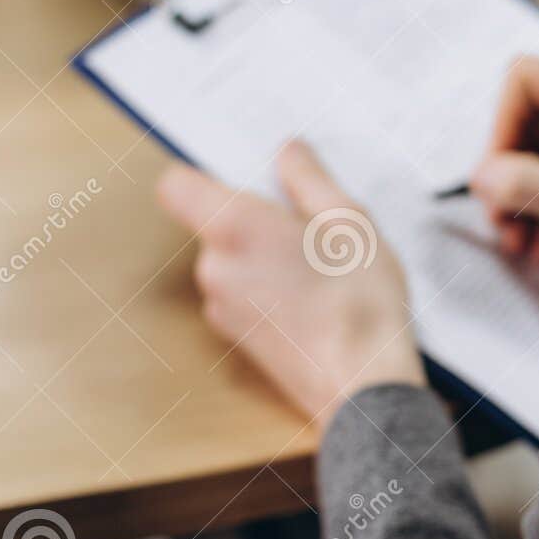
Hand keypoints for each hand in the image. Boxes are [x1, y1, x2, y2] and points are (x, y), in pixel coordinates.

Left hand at [157, 141, 424, 423]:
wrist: (362, 386)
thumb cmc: (360, 301)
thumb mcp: (349, 220)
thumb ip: (309, 178)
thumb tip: (289, 152)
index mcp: (234, 227)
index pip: (176, 185)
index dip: (203, 175)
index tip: (243, 174)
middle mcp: (214, 266)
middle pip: (212, 223)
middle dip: (253, 217)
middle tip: (307, 221)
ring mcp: (220, 306)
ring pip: (230, 260)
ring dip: (263, 255)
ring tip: (319, 263)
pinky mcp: (234, 336)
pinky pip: (241, 293)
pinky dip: (267, 287)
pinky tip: (312, 296)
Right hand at [471, 58, 538, 287]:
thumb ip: (527, 184)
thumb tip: (480, 174)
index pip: (523, 81)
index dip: (500, 128)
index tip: (498, 179)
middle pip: (524, 121)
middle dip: (509, 177)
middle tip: (504, 225)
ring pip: (535, 153)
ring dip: (522, 201)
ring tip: (526, 245)